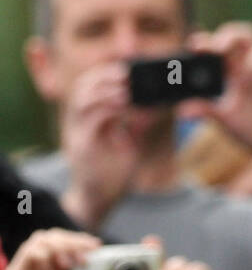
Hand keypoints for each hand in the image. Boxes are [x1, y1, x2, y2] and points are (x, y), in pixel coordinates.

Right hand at [6, 228, 109, 269]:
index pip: (65, 246)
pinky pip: (30, 253)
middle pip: (55, 238)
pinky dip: (44, 256)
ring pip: (42, 240)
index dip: (79, 242)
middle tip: (91, 248)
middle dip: (73, 240)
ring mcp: (29, 266)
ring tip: (76, 262)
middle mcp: (40, 265)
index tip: (97, 245)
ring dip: (61, 245)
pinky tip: (56, 269)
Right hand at [59, 62, 148, 228]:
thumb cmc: (112, 173)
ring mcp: (77, 133)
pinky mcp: (82, 148)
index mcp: (87, 117)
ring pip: (84, 100)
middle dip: (105, 76)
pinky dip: (109, 112)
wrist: (98, 201)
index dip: (107, 72)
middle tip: (128, 74)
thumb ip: (137, 125)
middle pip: (84, 85)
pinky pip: (92, 122)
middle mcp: (78, 121)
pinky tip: (125, 110)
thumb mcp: (128, 144)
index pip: (92, 84)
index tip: (128, 68)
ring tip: (127, 90)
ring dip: (106, 91)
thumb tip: (156, 107)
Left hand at [182, 23, 251, 164]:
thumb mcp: (222, 119)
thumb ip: (204, 110)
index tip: (196, 47)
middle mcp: (249, 66)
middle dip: (231, 35)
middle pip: (245, 34)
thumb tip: (182, 112)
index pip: (219, 43)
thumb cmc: (247, 126)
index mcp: (232, 69)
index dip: (208, 40)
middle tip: (219, 49)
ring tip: (248, 73)